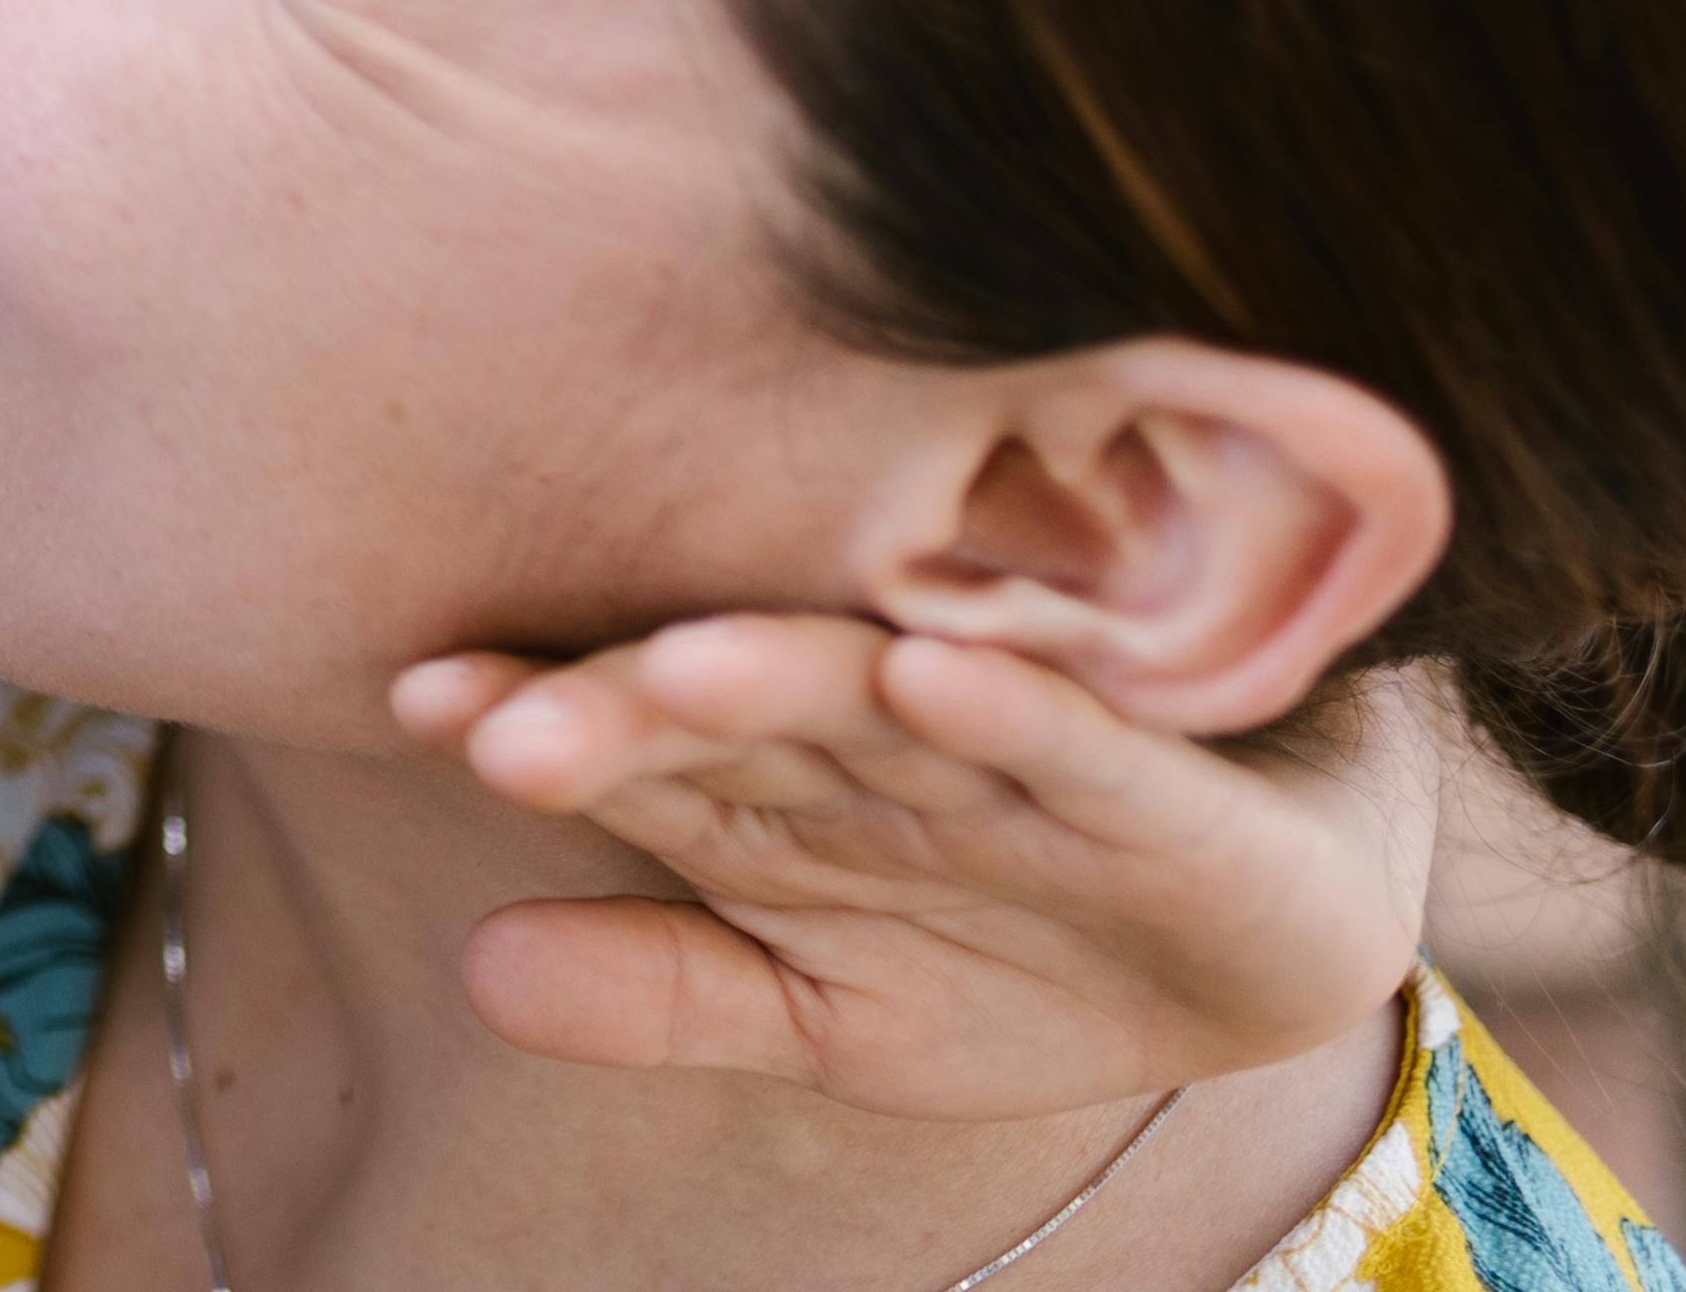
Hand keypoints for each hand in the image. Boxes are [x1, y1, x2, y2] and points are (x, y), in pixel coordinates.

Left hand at [402, 616, 1431, 1119]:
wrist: (1265, 947)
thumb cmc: (1019, 960)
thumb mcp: (830, 1014)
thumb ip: (660, 992)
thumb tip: (475, 967)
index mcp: (774, 781)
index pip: (627, 743)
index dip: (528, 720)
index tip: (420, 706)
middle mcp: (869, 734)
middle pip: (722, 708)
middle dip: (615, 710)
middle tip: (499, 725)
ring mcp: (1008, 744)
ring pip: (874, 695)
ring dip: (778, 677)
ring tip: (671, 670)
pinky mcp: (1154, 783)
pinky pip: (1074, 736)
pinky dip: (1010, 705)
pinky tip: (930, 677)